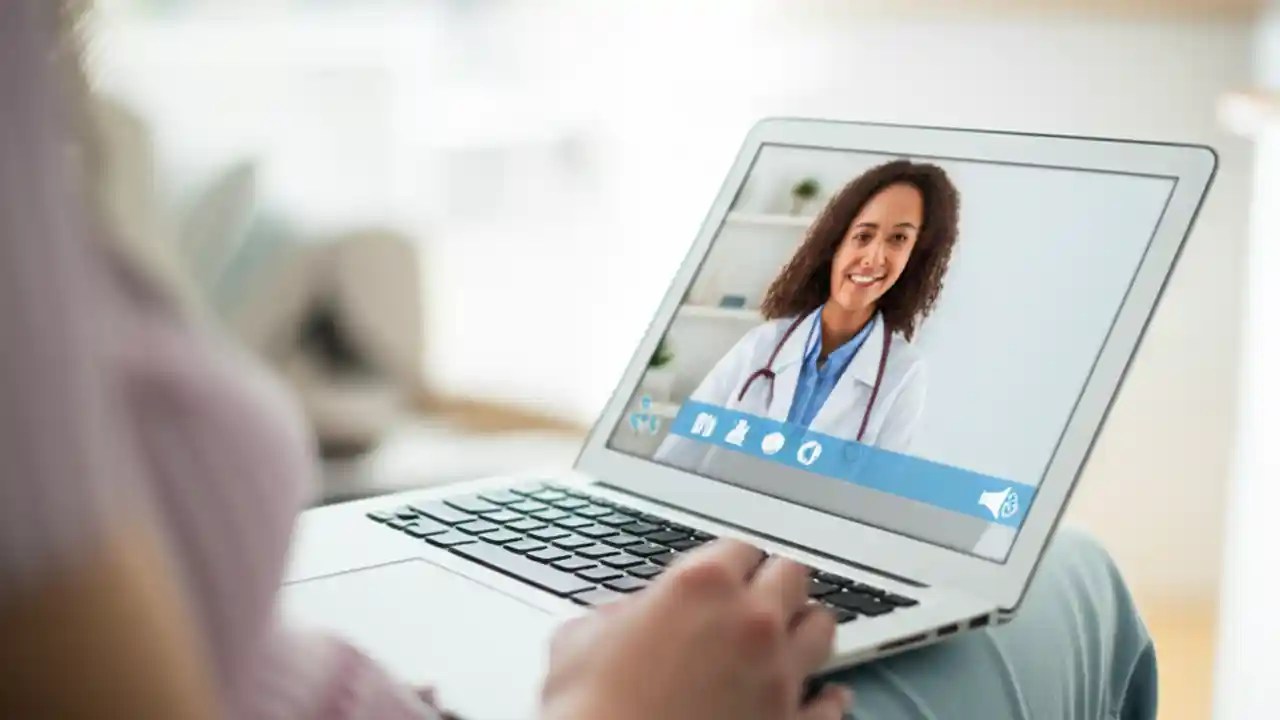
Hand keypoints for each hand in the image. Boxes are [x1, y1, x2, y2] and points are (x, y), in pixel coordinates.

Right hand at [540, 539, 851, 719]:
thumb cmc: (591, 711)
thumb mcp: (578, 642)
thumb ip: (614, 616)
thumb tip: (623, 620)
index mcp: (701, 586)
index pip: (740, 547)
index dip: (729, 562)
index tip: (724, 575)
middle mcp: (751, 622)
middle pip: (793, 576)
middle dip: (775, 585)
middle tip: (757, 600)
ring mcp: (779, 676)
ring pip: (823, 629)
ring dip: (804, 630)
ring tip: (785, 641)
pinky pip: (832, 703)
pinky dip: (826, 699)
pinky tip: (820, 697)